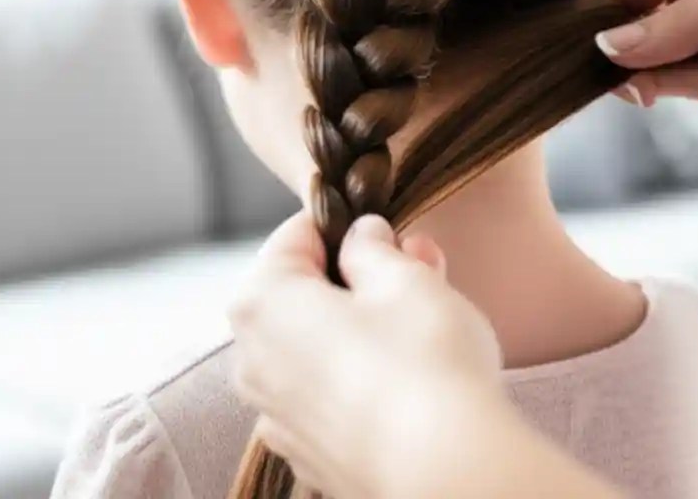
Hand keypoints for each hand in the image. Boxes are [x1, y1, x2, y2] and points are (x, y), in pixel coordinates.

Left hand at [228, 213, 502, 498]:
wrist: (445, 470)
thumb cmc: (422, 362)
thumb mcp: (404, 280)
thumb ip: (373, 250)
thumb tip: (361, 237)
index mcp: (262, 302)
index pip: (296, 238)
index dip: (347, 227)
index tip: (388, 233)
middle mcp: (253, 361)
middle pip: (302, 296)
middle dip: (358, 279)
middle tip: (419, 270)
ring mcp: (277, 415)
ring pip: (315, 348)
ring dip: (361, 328)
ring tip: (424, 321)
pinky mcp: (309, 454)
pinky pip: (327, 397)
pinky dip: (359, 380)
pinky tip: (407, 380)